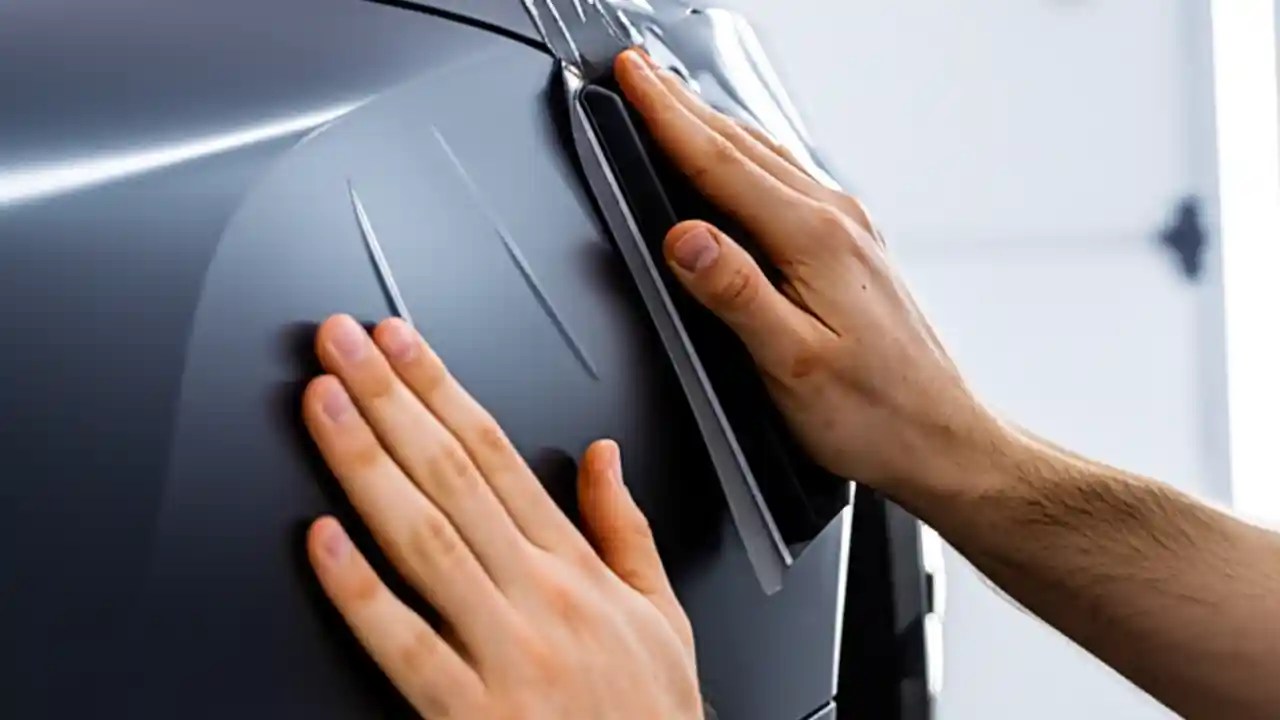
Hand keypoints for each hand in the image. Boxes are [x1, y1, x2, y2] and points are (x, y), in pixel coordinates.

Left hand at [301, 315, 702, 718]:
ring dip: (367, 465)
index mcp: (575, 567)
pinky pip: (405, 646)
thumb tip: (604, 457)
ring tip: (325, 406)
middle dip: (392, 399)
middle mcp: (537, 596)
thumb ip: (625, 528)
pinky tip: (323, 540)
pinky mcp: (469, 714)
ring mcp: (504, 652)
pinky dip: (361, 592)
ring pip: (425, 540)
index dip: (441, 389)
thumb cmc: (648, 715)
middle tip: (342, 344)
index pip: (497, 453)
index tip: (401, 343)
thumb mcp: (662, 612)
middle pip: (452, 475)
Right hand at [616, 50, 1005, 501]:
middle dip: (682, 104)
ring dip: (714, 125)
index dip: (667, 117)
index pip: (721, 164)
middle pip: (743, 146)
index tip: (630, 78)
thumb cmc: (872, 414)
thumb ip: (736, 295)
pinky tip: (738, 160)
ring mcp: (849, 231)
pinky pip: (789, 180)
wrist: (940, 438)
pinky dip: (747, 156)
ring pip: (768, 158)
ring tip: (674, 102)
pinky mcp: (852, 248)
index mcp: (815, 241)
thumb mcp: (791, 364)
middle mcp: (837, 221)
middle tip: (637, 71)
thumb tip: (684, 238)